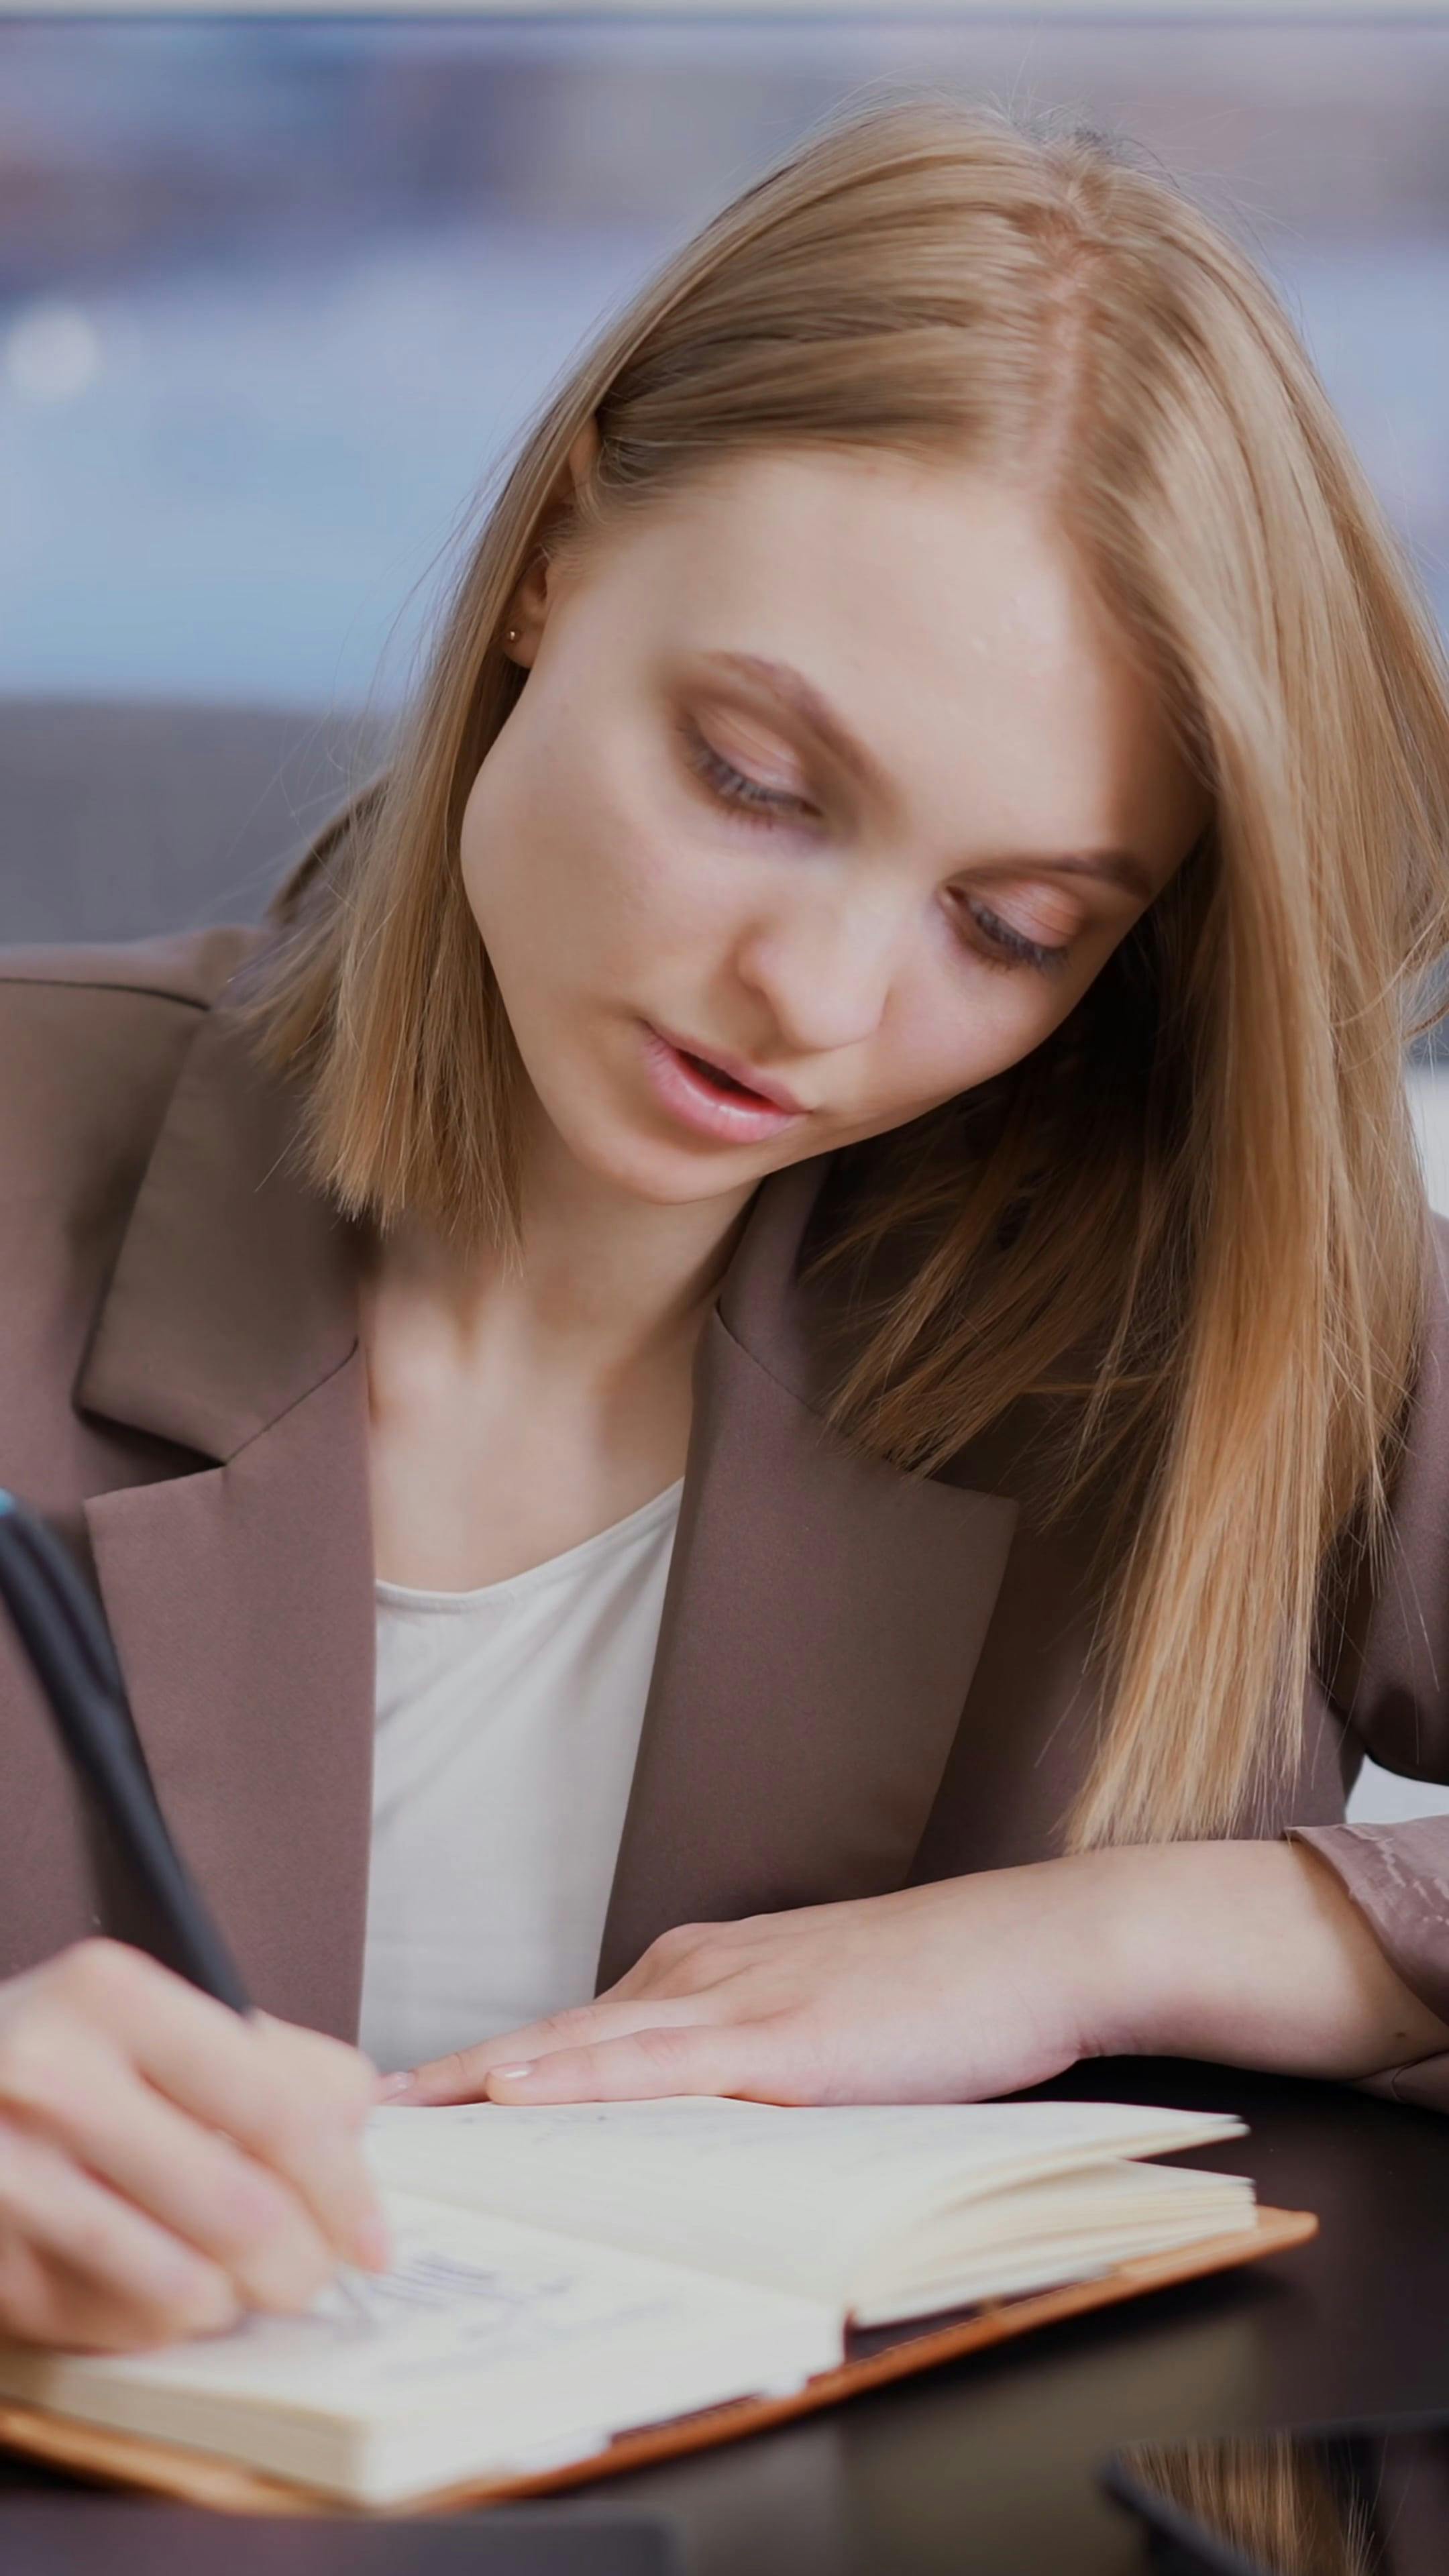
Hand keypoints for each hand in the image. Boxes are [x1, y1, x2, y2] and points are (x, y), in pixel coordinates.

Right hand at [0, 1939, 389, 2351]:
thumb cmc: (65, 2050)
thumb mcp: (156, 2015)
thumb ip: (273, 2060)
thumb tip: (358, 2129)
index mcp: (115, 1998)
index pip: (274, 2110)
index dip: (344, 2189)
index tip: (374, 2238)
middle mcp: (53, 2081)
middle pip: (239, 2213)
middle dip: (300, 2263)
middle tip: (309, 2271)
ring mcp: (10, 2179)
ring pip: (183, 2290)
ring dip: (232, 2298)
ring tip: (231, 2273)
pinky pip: (118, 2327)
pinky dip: (158, 2318)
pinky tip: (149, 2271)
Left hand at [388, 1860, 1119, 2109]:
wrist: (1040, 1945)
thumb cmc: (945, 1989)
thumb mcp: (822, 2023)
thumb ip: (747, 2058)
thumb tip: (685, 2117)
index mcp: (707, 1973)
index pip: (572, 2032)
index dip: (487, 2070)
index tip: (408, 2104)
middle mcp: (701, 1974)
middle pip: (552, 2035)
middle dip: (456, 2080)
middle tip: (356, 2117)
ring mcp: (737, 2001)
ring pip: (583, 2043)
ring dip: (485, 2080)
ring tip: (396, 2118)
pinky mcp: (783, 2038)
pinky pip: (658, 2063)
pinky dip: (579, 2074)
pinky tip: (518, 2088)